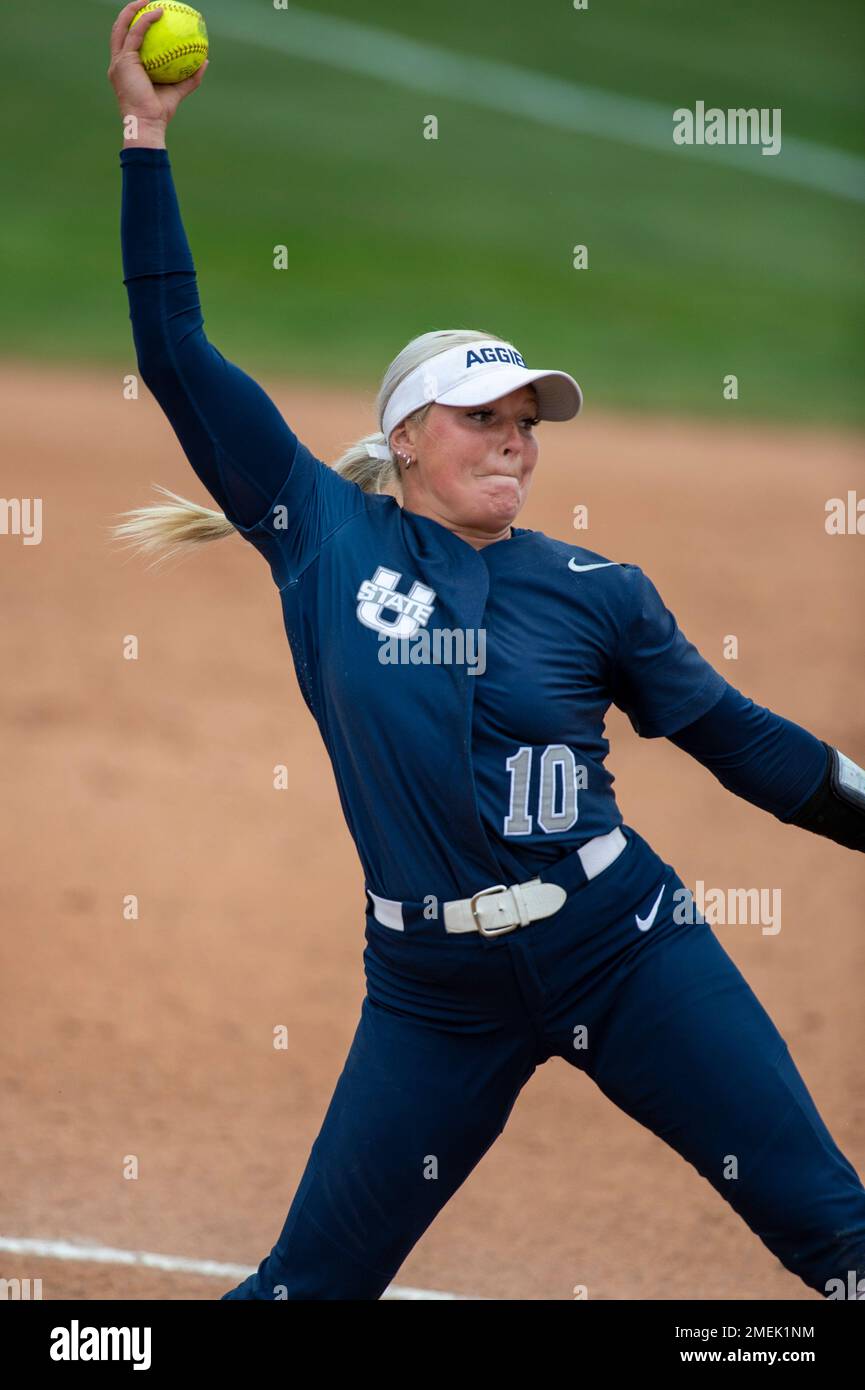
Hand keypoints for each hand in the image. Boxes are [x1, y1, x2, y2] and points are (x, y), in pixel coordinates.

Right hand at [108, 1, 208, 139]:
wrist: (148, 123)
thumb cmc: (160, 112)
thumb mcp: (178, 91)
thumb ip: (190, 76)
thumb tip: (205, 60)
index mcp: (126, 69)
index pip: (128, 42)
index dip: (135, 26)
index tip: (150, 16)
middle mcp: (119, 62)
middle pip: (119, 29)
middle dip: (130, 12)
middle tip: (147, 2)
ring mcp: (119, 61)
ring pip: (123, 26)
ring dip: (134, 9)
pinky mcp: (124, 60)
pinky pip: (136, 33)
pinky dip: (146, 20)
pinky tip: (159, 12)